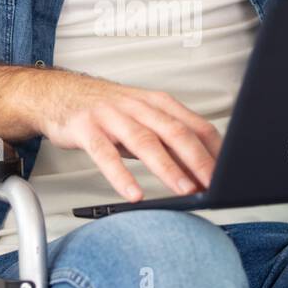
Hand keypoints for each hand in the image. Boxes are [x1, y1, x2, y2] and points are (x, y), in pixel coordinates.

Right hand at [26, 69, 221, 201]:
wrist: (58, 94)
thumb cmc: (106, 111)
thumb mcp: (142, 122)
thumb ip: (169, 145)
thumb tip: (200, 174)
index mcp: (158, 104)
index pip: (196, 126)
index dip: (214, 151)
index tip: (229, 174)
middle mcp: (138, 107)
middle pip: (175, 132)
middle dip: (198, 160)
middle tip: (214, 184)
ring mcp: (112, 116)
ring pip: (145, 142)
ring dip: (167, 168)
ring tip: (184, 190)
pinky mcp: (86, 128)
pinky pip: (105, 154)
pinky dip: (121, 176)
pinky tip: (133, 193)